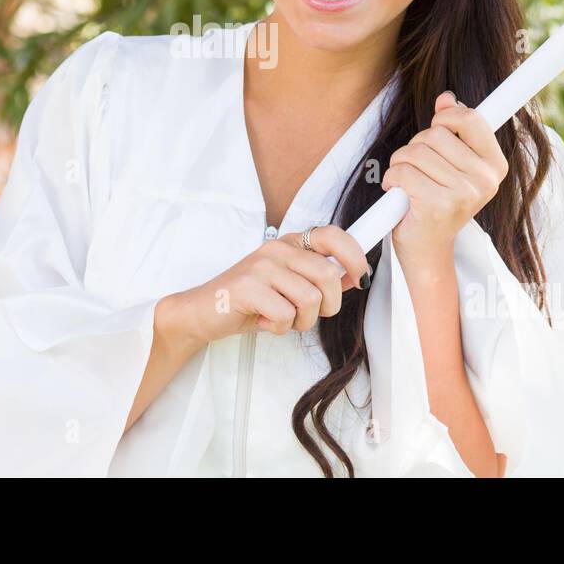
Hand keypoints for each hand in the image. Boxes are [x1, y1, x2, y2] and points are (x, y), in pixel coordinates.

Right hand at [172, 226, 371, 344]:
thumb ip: (317, 279)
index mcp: (289, 244)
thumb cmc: (248, 301)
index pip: (332, 236)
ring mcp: (261, 266)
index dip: (354, 256)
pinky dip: (278, 327)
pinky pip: (285, 314)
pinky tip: (262, 321)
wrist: (202, 312)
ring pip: (309, 298)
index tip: (361, 277)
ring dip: (301, 321)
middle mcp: (276, 248)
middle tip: (309, 315)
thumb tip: (353, 276)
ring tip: (280, 319)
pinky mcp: (247, 287)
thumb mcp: (287, 286)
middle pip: (327, 275)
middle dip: (328, 305)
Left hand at [380, 91, 508, 263]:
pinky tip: (400, 194)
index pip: (471, 119)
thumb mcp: (450, 162)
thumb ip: (452, 129)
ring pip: (415, 152)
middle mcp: (485, 179)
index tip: (438, 127)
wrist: (427, 248)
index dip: (447, 117)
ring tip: (408, 182)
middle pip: (435, 134)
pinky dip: (392, 180)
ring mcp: (464, 194)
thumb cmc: (436, 200)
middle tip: (418, 168)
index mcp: (494, 164)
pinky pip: (402, 172)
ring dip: (401, 164)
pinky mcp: (438, 206)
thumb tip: (446, 98)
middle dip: (416, 146)